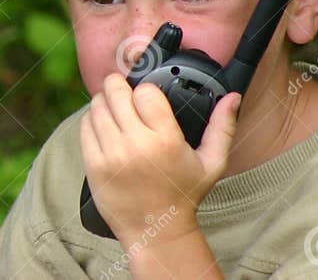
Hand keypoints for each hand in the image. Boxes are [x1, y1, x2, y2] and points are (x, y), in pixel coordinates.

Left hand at [80, 73, 240, 244]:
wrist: (156, 231)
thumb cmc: (184, 194)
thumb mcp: (212, 163)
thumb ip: (223, 127)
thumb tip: (232, 97)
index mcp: (165, 140)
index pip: (145, 92)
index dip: (146, 90)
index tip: (148, 98)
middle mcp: (135, 144)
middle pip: (115, 91)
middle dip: (119, 86)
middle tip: (125, 93)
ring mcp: (111, 154)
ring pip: (97, 106)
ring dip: (105, 102)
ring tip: (115, 110)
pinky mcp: (93, 164)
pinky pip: (84, 126)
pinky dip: (92, 120)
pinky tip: (104, 126)